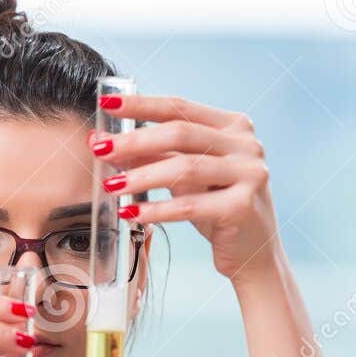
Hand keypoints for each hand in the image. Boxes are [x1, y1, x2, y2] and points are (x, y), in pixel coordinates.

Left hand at [92, 95, 285, 285]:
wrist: (254, 253)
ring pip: (184, 168)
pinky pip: (190, 205)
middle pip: (180, 133)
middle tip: (101, 149)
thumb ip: (155, 155)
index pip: (180, 107)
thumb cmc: (217, 209)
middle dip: (135, 141)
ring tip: (111, 185)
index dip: (141, 104)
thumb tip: (105, 142)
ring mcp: (249, 174)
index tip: (106, 103)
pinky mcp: (243, 207)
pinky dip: (157, 210)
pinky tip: (132, 214)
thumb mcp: (186, 177)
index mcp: (234, 126)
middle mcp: (246, 144)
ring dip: (141, 176)